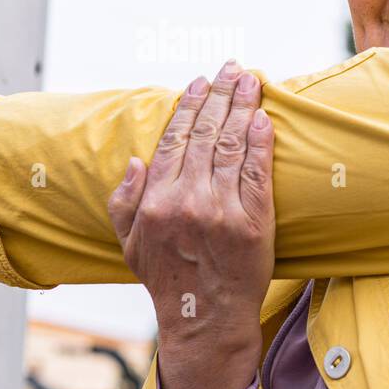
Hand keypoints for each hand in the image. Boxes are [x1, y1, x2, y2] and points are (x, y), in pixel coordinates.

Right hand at [107, 59, 274, 388]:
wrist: (206, 319)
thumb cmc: (167, 279)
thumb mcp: (129, 243)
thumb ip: (124, 200)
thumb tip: (136, 160)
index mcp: (157, 202)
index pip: (174, 140)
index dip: (189, 107)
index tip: (199, 83)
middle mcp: (188, 201)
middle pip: (206, 134)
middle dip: (220, 95)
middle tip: (231, 69)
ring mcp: (223, 211)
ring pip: (233, 145)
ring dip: (243, 107)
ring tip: (251, 81)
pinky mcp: (254, 223)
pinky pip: (258, 172)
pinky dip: (261, 142)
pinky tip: (264, 119)